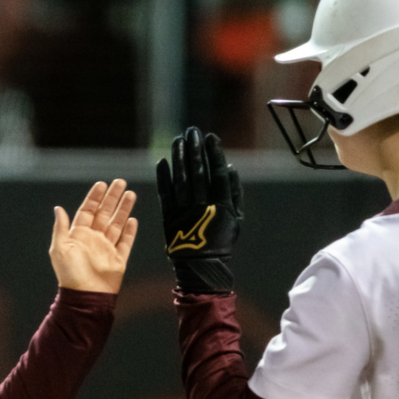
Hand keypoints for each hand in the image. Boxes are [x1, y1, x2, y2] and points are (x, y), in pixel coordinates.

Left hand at [49, 179, 137, 293]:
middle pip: (105, 213)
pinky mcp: (119, 259)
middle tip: (120, 182)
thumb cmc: (70, 274)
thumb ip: (61, 227)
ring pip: (117, 224)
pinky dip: (130, 231)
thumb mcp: (60, 248)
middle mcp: (94, 239)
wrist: (86, 296)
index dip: (95, 197)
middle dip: (112, 198)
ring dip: (123, 209)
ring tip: (131, 194)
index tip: (102, 184)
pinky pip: (126, 241)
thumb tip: (58, 208)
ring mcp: (107, 248)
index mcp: (78, 235)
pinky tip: (133, 219)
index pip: (88, 210)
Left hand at [156, 127, 242, 292]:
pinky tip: (162, 161)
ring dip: (179, 159)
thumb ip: (233, 193)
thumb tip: (229, 168)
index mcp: (222, 206)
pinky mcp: (169, 218)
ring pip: (181, 181)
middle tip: (192, 132)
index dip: (214, 155)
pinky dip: (163, 178)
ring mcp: (184, 213)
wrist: (202, 267)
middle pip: (198, 174)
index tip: (210, 137)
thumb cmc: (221, 240)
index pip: (217, 175)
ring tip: (178, 140)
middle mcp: (203, 207)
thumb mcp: (235, 219)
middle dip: (194, 151)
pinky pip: (165, 195)